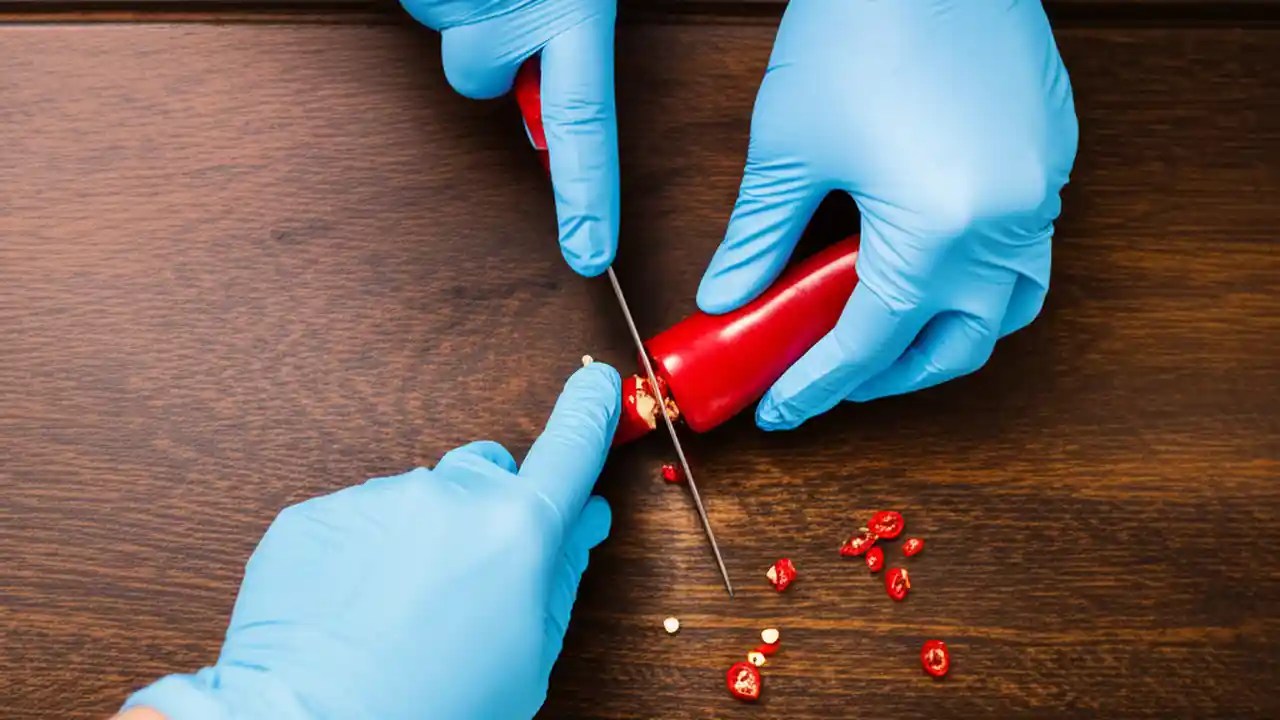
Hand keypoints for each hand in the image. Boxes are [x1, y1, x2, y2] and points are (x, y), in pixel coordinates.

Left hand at [122, 364, 621, 719]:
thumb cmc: (432, 708)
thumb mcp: (528, 654)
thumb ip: (561, 573)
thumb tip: (584, 519)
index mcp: (516, 529)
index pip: (569, 447)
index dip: (590, 411)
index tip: (597, 384)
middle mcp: (449, 494)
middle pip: (488, 470)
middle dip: (490, 506)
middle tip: (473, 575)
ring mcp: (377, 498)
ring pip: (418, 498)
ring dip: (421, 535)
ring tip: (400, 610)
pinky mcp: (316, 514)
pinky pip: (357, 519)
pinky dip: (362, 553)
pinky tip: (355, 609)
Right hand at [400, 0, 618, 276]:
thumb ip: (561, 42)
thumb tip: (541, 116)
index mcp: (578, 7)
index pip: (583, 124)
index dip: (584, 194)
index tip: (589, 252)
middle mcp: (524, 8)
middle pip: (477, 79)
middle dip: (480, 55)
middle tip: (500, 1)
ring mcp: (466, 1)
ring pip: (447, 44)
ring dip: (461, 12)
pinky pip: (422, 7)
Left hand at [697, 1, 1078, 429]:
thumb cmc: (860, 24)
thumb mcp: (789, 147)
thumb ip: (758, 238)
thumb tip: (726, 296)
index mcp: (936, 231)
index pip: (870, 343)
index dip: (819, 385)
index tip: (785, 408)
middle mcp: (1005, 222)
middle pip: (960, 345)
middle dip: (895, 375)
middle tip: (836, 375)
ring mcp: (1041, 186)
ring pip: (1011, 302)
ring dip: (951, 332)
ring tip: (888, 328)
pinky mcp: (1053, 151)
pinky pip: (1028, 242)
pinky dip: (979, 270)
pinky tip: (930, 252)